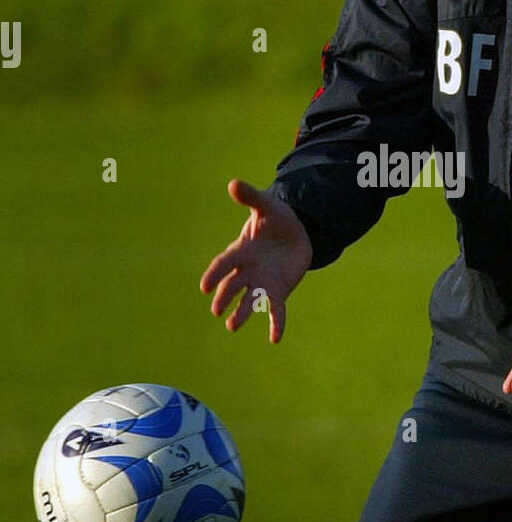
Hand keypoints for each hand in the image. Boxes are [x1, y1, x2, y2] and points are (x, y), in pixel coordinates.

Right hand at [199, 179, 312, 343]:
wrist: (296, 233)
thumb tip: (233, 183)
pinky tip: (275, 338)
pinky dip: (276, 324)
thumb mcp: (266, 206)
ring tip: (232, 326)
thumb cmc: (276, 219)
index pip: (225, 263)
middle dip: (225, 296)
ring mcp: (262, 283)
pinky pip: (276, 310)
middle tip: (217, 310)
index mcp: (242, 250)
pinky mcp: (278, 292)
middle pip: (233, 285)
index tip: (205, 286)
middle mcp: (248, 270)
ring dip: (241, 314)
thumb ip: (251, 197)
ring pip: (249, 301)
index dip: (215, 273)